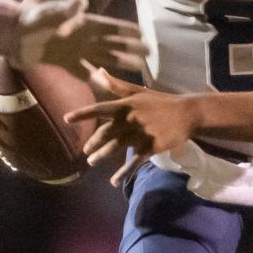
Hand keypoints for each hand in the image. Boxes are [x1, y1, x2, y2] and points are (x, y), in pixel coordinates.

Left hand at [0, 0, 145, 74]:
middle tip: (149, 53)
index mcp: (81, 23)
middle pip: (111, 43)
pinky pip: (83, 72)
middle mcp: (82, 37)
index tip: (143, 34)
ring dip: (119, 63)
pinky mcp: (64, 63)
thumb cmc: (30, 19)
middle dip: (130, 48)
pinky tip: (106, 85)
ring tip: (136, 68)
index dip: (126, 30)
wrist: (12, 34)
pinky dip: (94, 78)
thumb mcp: (48, 11)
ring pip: (102, 58)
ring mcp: (74, 51)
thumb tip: (83, 2)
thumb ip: (66, 9)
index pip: (109, 26)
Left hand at [66, 67, 198, 185]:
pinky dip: (123, 173)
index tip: (66, 119)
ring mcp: (140, 134)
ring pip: (115, 147)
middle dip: (93, 143)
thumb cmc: (159, 102)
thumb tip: (97, 71)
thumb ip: (115, 84)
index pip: (99, 109)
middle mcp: (130, 119)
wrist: (186, 114)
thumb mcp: (137, 91)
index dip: (82, 114)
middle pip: (105, 133)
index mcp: (125, 105)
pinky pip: (133, 162)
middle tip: (85, 151)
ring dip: (101, 156)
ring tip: (92, 162)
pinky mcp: (149, 147)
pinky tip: (114, 181)